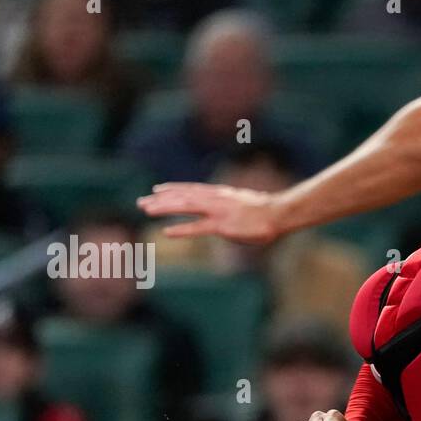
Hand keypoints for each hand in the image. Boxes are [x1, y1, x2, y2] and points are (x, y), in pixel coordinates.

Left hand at [137, 183, 285, 243]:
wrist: (279, 213)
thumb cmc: (266, 211)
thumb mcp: (243, 205)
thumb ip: (229, 208)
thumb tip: (224, 215)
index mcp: (220, 193)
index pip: (190, 189)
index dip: (172, 189)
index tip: (156, 190)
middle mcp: (215, 198)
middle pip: (182, 196)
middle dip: (160, 199)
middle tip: (141, 202)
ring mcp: (218, 211)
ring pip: (185, 207)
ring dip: (164, 208)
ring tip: (146, 210)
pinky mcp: (223, 226)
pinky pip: (198, 228)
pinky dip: (181, 229)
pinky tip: (166, 231)